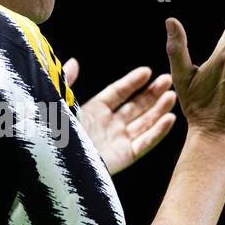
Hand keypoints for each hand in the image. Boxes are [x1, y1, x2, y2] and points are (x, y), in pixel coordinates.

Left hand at [64, 59, 176, 174]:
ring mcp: (117, 141)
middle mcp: (107, 126)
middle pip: (135, 107)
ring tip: (172, 95)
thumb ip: (66, 82)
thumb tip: (73, 61)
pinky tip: (169, 118)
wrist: (54, 163)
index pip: (117, 93)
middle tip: (168, 79)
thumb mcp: (57, 105)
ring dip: (159, 110)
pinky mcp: (124, 157)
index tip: (147, 71)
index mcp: (92, 111)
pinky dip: (158, 132)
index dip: (132, 82)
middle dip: (152, 94)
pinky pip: (145, 143)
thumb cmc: (52, 134)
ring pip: (144, 123)